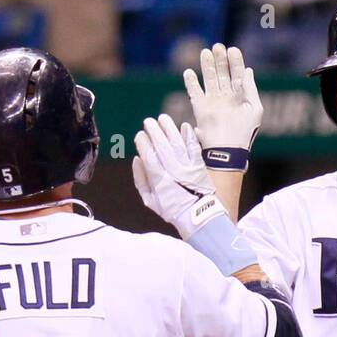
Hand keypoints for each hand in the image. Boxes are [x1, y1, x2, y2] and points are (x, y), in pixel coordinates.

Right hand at [132, 114, 224, 239]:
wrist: (196, 217)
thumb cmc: (171, 209)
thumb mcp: (149, 200)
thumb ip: (140, 180)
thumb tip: (136, 159)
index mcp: (159, 180)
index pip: (149, 156)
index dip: (143, 143)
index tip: (139, 135)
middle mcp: (173, 171)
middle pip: (162, 146)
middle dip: (154, 131)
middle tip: (148, 122)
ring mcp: (187, 168)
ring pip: (177, 144)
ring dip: (169, 129)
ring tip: (163, 118)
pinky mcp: (199, 166)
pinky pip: (194, 148)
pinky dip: (190, 137)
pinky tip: (185, 126)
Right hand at [183, 43, 261, 168]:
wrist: (227, 149)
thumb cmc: (244, 131)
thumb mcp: (255, 109)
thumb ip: (250, 89)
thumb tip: (248, 70)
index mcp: (240, 96)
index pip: (237, 73)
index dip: (235, 61)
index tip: (232, 50)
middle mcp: (226, 96)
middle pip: (222, 73)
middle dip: (220, 59)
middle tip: (218, 47)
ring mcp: (212, 101)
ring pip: (208, 78)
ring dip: (206, 65)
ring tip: (205, 52)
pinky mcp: (200, 108)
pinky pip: (194, 91)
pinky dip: (190, 82)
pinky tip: (189, 72)